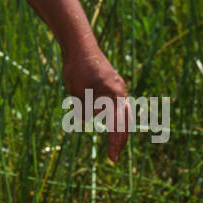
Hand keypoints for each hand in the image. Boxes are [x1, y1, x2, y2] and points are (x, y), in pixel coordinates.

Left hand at [61, 42, 129, 162]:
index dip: (114, 143)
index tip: (112, 158)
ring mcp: (116, 87)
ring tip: (114, 145)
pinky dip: (112, 117)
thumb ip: (85, 110)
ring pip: (121, 113)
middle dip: (119, 140)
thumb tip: (89, 120)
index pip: (117, 125)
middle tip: (113, 158)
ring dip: (117, 129)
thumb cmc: (78, 67)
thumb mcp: (78, 93)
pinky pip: (114, 105)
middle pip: (124, 121)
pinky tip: (107, 123)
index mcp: (115, 95)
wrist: (79, 45)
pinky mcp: (110, 84)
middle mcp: (120, 91)